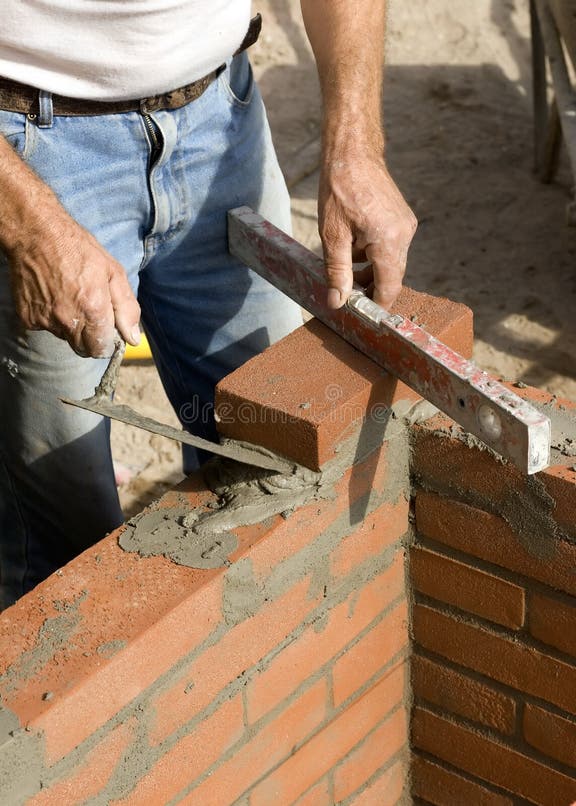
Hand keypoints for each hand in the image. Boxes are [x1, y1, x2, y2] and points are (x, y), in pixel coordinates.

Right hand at [8, 207, 140, 357]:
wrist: (37, 233)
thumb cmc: (79, 249)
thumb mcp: (113, 272)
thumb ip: (126, 308)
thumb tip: (133, 338)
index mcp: (93, 310)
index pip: (101, 350)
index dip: (105, 341)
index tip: (105, 327)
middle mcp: (68, 320)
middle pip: (82, 349)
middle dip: (89, 337)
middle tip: (88, 311)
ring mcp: (45, 320)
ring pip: (64, 337)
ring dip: (70, 325)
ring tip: (68, 297)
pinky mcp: (27, 317)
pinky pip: (44, 327)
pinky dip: (50, 317)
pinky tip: (52, 295)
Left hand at [318, 153, 416, 310]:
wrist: (352, 153)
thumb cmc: (339, 190)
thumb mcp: (332, 235)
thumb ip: (337, 272)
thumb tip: (338, 302)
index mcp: (389, 239)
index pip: (389, 287)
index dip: (377, 306)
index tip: (363, 318)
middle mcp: (404, 234)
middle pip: (391, 276)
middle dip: (370, 288)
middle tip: (345, 294)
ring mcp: (406, 225)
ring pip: (390, 262)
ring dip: (370, 270)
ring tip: (344, 267)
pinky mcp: (402, 219)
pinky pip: (390, 247)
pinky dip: (374, 254)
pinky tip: (353, 248)